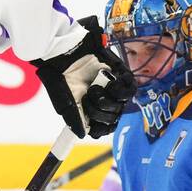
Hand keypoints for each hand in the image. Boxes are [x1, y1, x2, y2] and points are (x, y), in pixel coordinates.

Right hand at [33, 17, 135, 137]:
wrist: (64, 55)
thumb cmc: (61, 77)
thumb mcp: (65, 104)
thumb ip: (75, 120)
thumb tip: (83, 135)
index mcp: (90, 108)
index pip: (104, 127)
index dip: (101, 129)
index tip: (93, 127)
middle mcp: (103, 99)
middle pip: (113, 119)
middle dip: (99, 113)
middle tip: (86, 99)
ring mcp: (113, 87)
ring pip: (122, 107)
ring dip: (107, 102)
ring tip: (94, 89)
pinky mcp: (121, 73)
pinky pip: (131, 89)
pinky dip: (120, 90)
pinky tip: (109, 82)